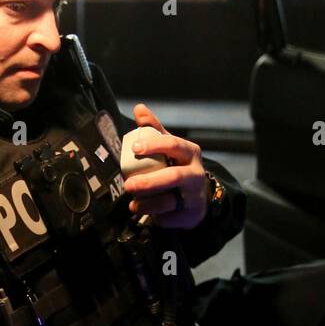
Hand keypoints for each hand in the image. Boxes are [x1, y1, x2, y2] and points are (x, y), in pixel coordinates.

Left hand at [122, 103, 208, 228]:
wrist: (195, 198)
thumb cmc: (177, 166)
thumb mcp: (168, 147)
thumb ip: (153, 129)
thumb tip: (139, 108)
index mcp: (190, 153)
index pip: (174, 145)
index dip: (154, 146)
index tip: (135, 149)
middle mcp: (196, 174)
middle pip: (173, 177)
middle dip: (149, 182)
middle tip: (128, 185)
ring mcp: (194, 196)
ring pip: (169, 201)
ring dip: (146, 203)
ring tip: (132, 203)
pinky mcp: (189, 215)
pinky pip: (168, 217)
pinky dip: (153, 216)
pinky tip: (141, 212)